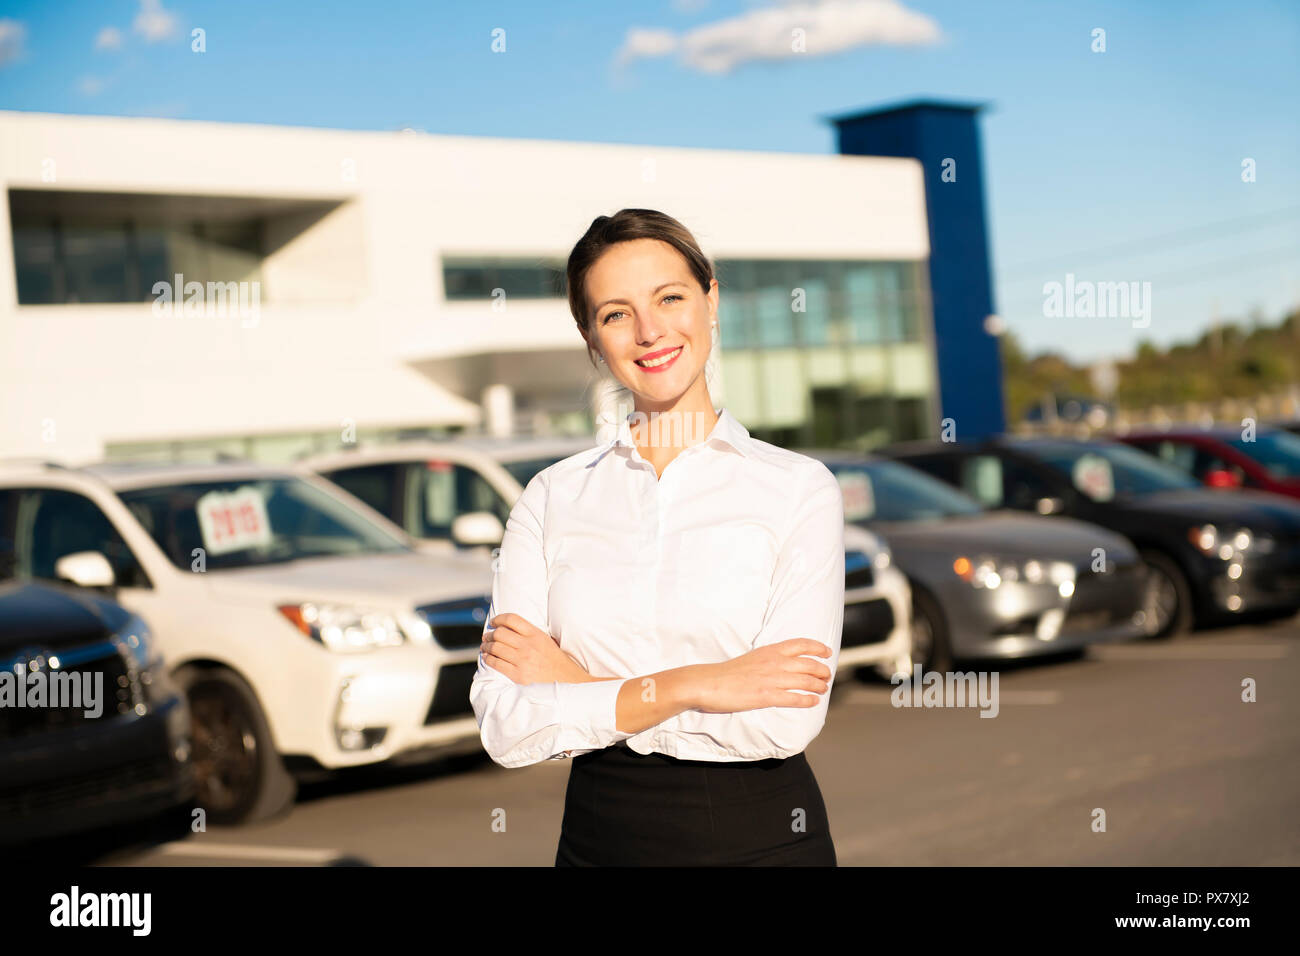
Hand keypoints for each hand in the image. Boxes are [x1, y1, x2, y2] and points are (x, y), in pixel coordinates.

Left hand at [481, 612, 592, 684]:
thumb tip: (511, 630)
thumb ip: (531, 634)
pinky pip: (496, 663)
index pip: (512, 620)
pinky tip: (487, 658)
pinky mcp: (518, 675)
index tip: (493, 622)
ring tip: (484, 647)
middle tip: (486, 637)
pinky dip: (488, 659)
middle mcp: (528, 645)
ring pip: (495, 648)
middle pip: (499, 633)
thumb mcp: (548, 641)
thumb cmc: (557, 662)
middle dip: (489, 634)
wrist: (568, 682)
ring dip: (486, 646)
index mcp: (536, 634)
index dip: (498, 619)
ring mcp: (522, 660)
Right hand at [691, 639, 832, 713]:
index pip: (801, 644)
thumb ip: (769, 660)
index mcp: (770, 650)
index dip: (818, 648)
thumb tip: (783, 666)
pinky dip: (808, 700)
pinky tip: (814, 701)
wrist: (708, 683)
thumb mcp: (752, 658)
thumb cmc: (728, 672)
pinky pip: (795, 698)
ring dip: (819, 685)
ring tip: (823, 688)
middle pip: (809, 664)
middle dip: (822, 670)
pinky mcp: (767, 696)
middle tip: (827, 675)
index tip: (827, 652)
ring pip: (806, 681)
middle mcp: (774, 662)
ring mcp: (771, 679)